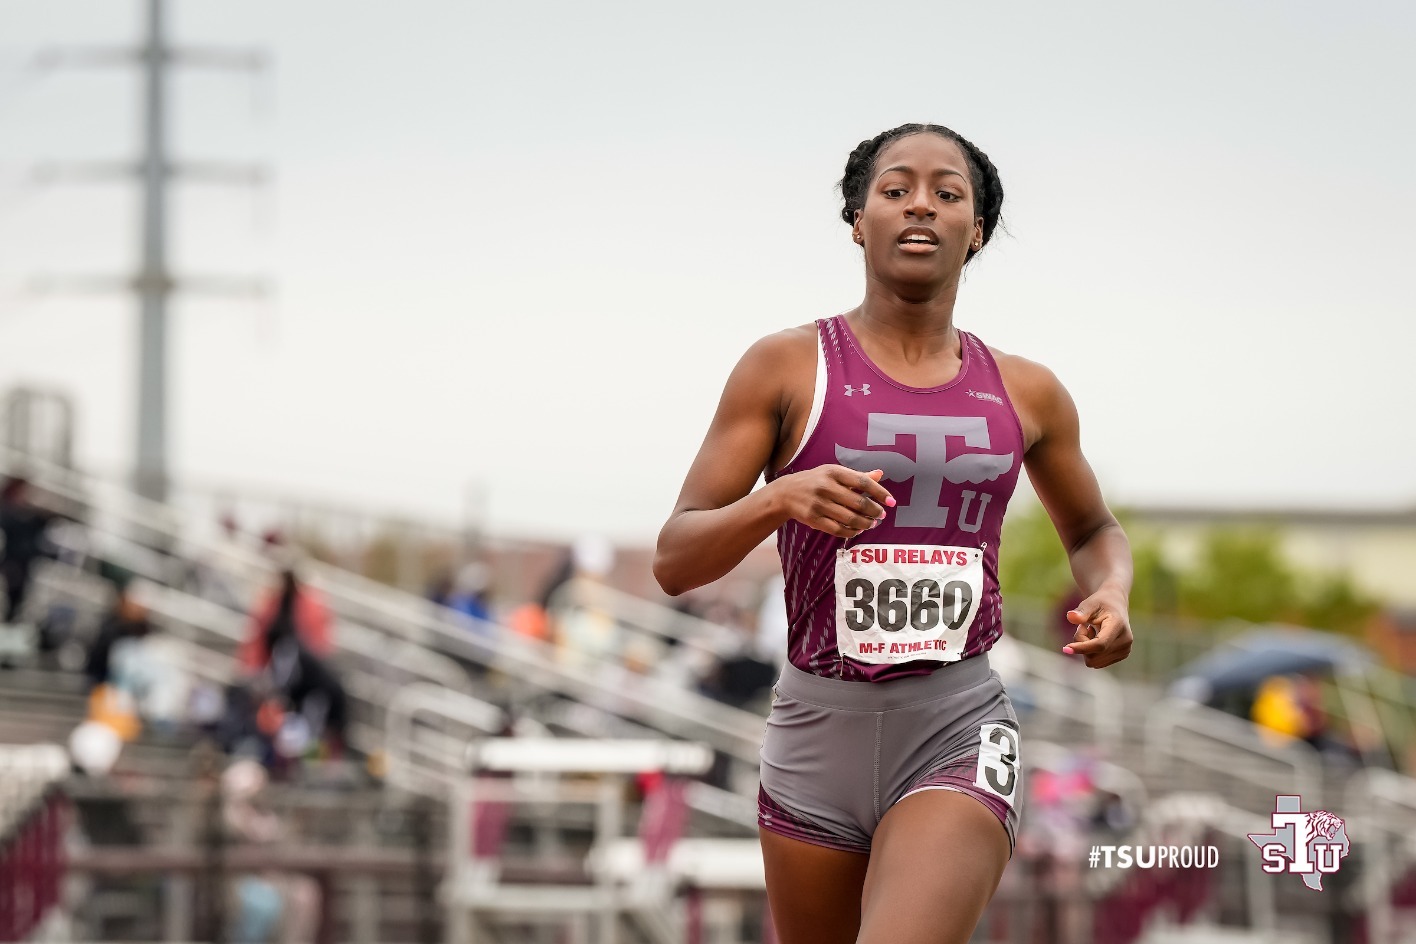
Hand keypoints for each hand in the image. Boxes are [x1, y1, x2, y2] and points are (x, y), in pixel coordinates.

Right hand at [773, 466, 894, 538]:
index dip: (880, 493)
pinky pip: (838, 530)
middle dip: (874, 511)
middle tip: (881, 515)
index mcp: (834, 472)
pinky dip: (851, 532)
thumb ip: (857, 476)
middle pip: (858, 503)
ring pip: (850, 519)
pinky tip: (857, 530)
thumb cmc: (816, 481)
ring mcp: (819, 504)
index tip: (891, 502)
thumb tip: (880, 474)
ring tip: (872, 524)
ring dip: (865, 523)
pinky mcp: (813, 519)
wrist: (786, 493)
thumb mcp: (834, 473)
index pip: (863, 482)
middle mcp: (826, 486)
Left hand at [1061, 589, 1131, 668]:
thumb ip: (1081, 612)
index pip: (1100, 644)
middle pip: (1094, 656)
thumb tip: (1071, 617)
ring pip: (1094, 661)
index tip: (1065, 649)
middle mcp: (1125, 640)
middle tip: (1083, 627)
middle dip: (1082, 644)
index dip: (1082, 648)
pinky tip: (1096, 638)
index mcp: (1118, 625)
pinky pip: (1097, 662)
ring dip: (1086, 648)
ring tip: (1091, 631)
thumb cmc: (1100, 603)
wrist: (1115, 605)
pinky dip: (1091, 652)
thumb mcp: (1090, 603)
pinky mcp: (1121, 656)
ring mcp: (1125, 650)